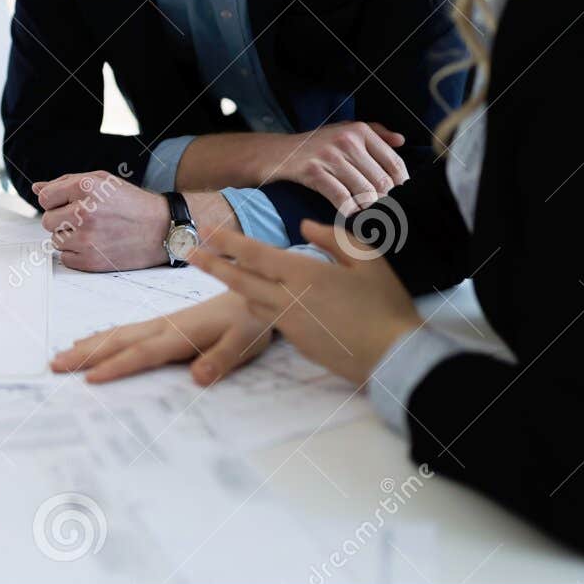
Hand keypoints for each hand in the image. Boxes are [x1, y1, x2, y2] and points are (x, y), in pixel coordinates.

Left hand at [32, 171, 238, 271]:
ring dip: (69, 237)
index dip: (56, 201)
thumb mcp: (101, 181)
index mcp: (86, 186)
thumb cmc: (130, 203)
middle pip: (47, 221)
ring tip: (93, 232)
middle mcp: (85, 212)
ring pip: (55, 241)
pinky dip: (76, 253)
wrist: (161, 228)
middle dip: (62, 220)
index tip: (71, 204)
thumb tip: (36, 188)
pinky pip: (65, 258)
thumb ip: (65, 183)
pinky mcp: (91, 261)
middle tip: (85, 219)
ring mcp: (87, 238)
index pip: (45, 197)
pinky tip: (96, 245)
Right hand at [50, 292, 273, 383]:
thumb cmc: (251, 322)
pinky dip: (102, 337)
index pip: (143, 353)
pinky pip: (125, 332)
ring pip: (118, 334)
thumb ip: (221, 360)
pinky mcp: (162, 325)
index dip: (116, 367)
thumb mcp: (245, 343)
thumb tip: (197, 377)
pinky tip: (90, 342)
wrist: (256, 292)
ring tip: (61, 354)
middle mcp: (164, 326)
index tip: (89, 379)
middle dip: (86, 354)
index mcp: (181, 334)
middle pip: (119, 341)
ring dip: (89, 344)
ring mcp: (160, 324)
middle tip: (54, 365)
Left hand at [187, 220, 422, 384]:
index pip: (254, 254)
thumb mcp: (367, 259)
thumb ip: (332, 238)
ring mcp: (289, 325)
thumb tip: (304, 227)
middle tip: (189, 252)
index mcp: (303, 274)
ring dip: (234, 285)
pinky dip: (260, 303)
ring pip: (251, 301)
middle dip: (210, 264)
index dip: (227, 240)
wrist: (394, 356)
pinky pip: (269, 318)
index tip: (206, 229)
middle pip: (238, 279)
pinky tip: (263, 297)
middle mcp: (288, 299)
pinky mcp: (296, 344)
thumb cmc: (385, 304)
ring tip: (222, 271)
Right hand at [266, 122, 408, 213]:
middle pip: (381, 180)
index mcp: (359, 131)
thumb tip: (401, 141)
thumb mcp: (345, 129)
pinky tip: (349, 212)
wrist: (279, 152)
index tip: (399, 194)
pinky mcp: (315, 172)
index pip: (393, 162)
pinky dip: (349, 209)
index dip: (401, 182)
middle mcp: (347, 141)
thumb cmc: (317, 144)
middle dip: (385, 198)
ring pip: (364, 191)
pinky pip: (341, 198)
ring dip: (368, 206)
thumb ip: (376, 132)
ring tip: (367, 210)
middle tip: (383, 207)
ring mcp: (330, 157)